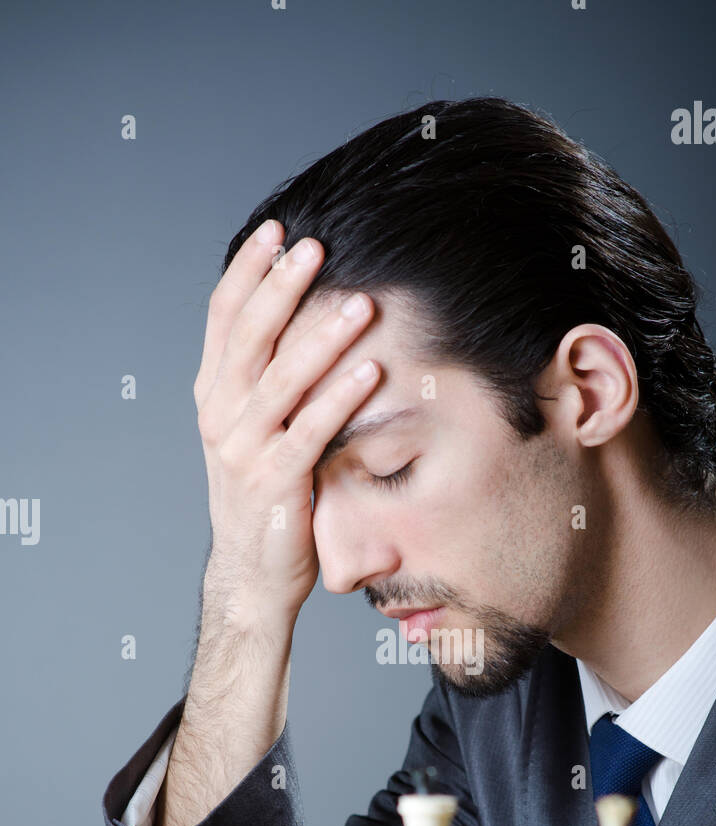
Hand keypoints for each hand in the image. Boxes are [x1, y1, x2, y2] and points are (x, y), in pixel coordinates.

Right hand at [193, 221, 378, 631]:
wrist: (253, 573)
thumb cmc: (266, 495)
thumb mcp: (256, 430)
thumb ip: (269, 381)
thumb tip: (304, 317)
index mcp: (213, 395)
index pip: (223, 318)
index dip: (247, 271)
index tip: (277, 230)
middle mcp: (220, 416)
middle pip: (249, 337)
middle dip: (283, 287)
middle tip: (317, 247)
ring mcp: (243, 451)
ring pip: (280, 380)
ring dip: (322, 338)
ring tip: (360, 303)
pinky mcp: (274, 483)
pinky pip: (309, 432)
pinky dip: (339, 398)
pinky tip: (370, 370)